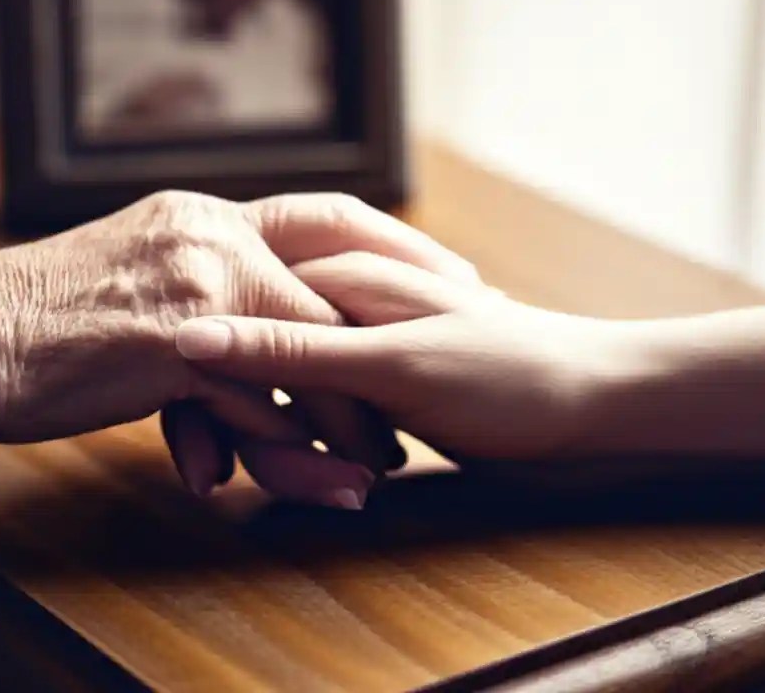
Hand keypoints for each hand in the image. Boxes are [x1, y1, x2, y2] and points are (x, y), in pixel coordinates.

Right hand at [0, 192, 478, 506]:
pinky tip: (309, 483)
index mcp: (204, 217)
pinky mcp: (173, 342)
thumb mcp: (132, 285)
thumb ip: (196, 296)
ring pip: (306, 359)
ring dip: (343, 423)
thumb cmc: (39, 327)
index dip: (394, 246)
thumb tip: (244, 345)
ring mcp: (195, 285)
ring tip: (374, 469)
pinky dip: (288, 450)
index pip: (326, 215)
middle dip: (394, 338)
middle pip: (336, 288)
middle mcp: (210, 237)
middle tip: (437, 383)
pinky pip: (259, 404)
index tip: (445, 275)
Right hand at [173, 252, 636, 462]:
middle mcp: (337, 300)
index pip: (237, 304)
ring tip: (299, 491)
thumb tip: (191, 333)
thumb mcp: (394, 367)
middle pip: (248, 352)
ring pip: (276, 390)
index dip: (197, 360)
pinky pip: (310, 414)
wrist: (594, 403)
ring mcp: (354, 341)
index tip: (170, 406)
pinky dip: (301, 451)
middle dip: (226, 416)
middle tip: (214, 476)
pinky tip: (314, 481)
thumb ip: (294, 350)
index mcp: (340, 274)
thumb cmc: (507, 377)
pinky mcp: (371, 383)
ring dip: (270, 446)